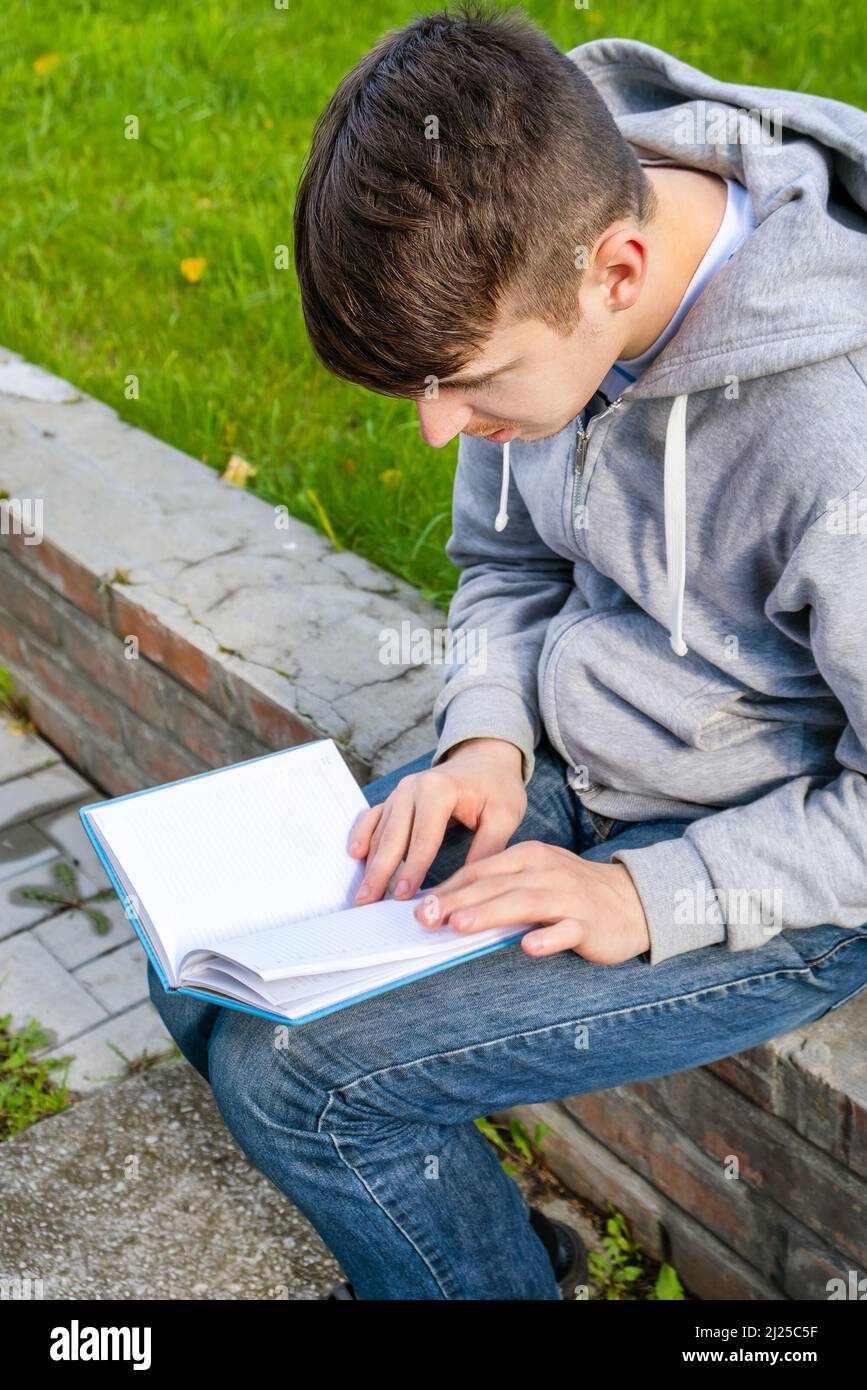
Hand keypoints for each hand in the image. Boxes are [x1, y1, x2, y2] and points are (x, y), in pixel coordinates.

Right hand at [349, 738, 526, 904]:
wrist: (485, 760)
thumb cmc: (497, 787)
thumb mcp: (505, 815)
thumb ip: (488, 848)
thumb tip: (469, 885)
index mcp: (439, 790)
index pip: (423, 838)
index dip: (413, 869)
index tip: (403, 896)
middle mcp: (413, 788)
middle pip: (394, 837)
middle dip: (381, 872)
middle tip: (369, 902)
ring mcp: (400, 792)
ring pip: (381, 833)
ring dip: (371, 863)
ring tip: (364, 894)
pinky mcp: (395, 798)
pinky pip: (372, 818)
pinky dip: (363, 836)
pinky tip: (356, 855)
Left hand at [413, 839, 649, 964]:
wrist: (632, 900)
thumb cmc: (571, 892)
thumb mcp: (534, 879)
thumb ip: (498, 889)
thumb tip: (449, 907)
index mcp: (528, 857)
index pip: (480, 871)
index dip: (448, 888)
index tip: (418, 906)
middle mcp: (545, 871)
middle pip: (495, 885)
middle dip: (457, 900)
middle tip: (425, 917)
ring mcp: (568, 896)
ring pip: (524, 903)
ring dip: (490, 914)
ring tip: (460, 926)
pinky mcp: (588, 922)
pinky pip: (566, 929)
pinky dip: (548, 937)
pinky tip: (529, 947)